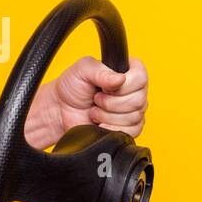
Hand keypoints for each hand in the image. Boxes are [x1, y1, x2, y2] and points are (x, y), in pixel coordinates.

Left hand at [26, 55, 148, 149]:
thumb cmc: (72, 88)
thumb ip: (100, 70)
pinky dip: (110, 128)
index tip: (106, 87)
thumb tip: (120, 79)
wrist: (61, 111)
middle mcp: (133, 91)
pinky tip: (100, 123)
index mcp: (127, 72)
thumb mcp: (82, 70)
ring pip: (134, 117)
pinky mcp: (128, 129)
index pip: (141, 77)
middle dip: (111, 102)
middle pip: (139, 100)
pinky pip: (131, 132)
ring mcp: (133, 111)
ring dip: (108, 116)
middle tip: (96, 99)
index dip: (124, 85)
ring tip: (95, 110)